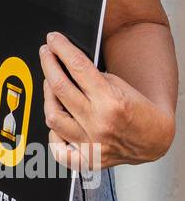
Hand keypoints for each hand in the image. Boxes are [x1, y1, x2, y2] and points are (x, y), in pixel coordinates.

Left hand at [40, 30, 175, 170]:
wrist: (154, 138)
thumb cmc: (139, 111)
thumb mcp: (119, 85)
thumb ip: (92, 78)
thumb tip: (65, 65)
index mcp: (111, 101)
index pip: (77, 67)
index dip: (61, 49)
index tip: (53, 40)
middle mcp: (99, 124)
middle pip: (60, 88)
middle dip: (48, 65)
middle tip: (46, 55)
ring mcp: (91, 144)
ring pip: (52, 116)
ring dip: (47, 96)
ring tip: (50, 85)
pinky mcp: (87, 160)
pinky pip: (58, 148)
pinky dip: (54, 134)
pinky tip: (59, 121)